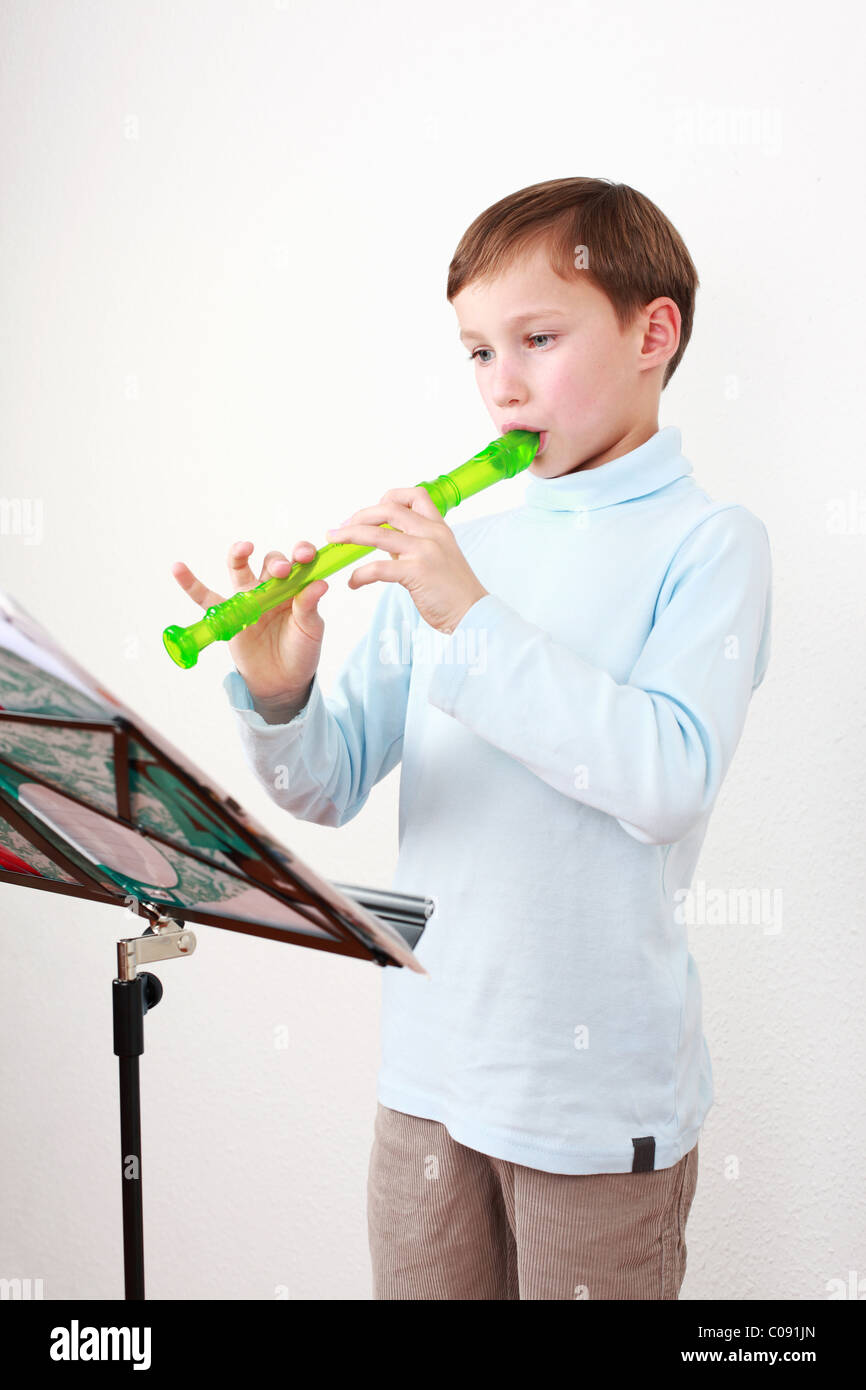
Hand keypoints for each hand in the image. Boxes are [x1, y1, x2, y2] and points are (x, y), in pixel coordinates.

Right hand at [170, 539, 327, 705]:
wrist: (282, 681)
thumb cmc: (300, 651)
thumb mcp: (310, 630)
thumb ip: (310, 607)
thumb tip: (319, 583)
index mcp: (295, 588)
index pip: (298, 561)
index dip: (301, 552)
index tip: (305, 556)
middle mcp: (271, 587)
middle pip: (270, 562)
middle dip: (276, 562)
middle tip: (282, 572)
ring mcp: (248, 598)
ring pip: (239, 569)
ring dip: (238, 555)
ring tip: (243, 549)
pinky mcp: (227, 614)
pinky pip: (205, 598)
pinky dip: (190, 584)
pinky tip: (178, 568)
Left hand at [326, 487, 487, 633]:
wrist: (474, 614)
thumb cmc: (453, 591)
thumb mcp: (438, 557)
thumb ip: (413, 545)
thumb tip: (385, 539)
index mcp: (439, 528)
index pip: (414, 495)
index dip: (388, 498)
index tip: (370, 513)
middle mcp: (432, 534)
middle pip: (388, 509)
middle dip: (359, 516)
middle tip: (342, 528)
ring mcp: (425, 552)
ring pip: (378, 534)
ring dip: (350, 535)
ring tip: (334, 541)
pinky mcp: (417, 573)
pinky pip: (377, 568)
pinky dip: (360, 574)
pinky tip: (354, 582)